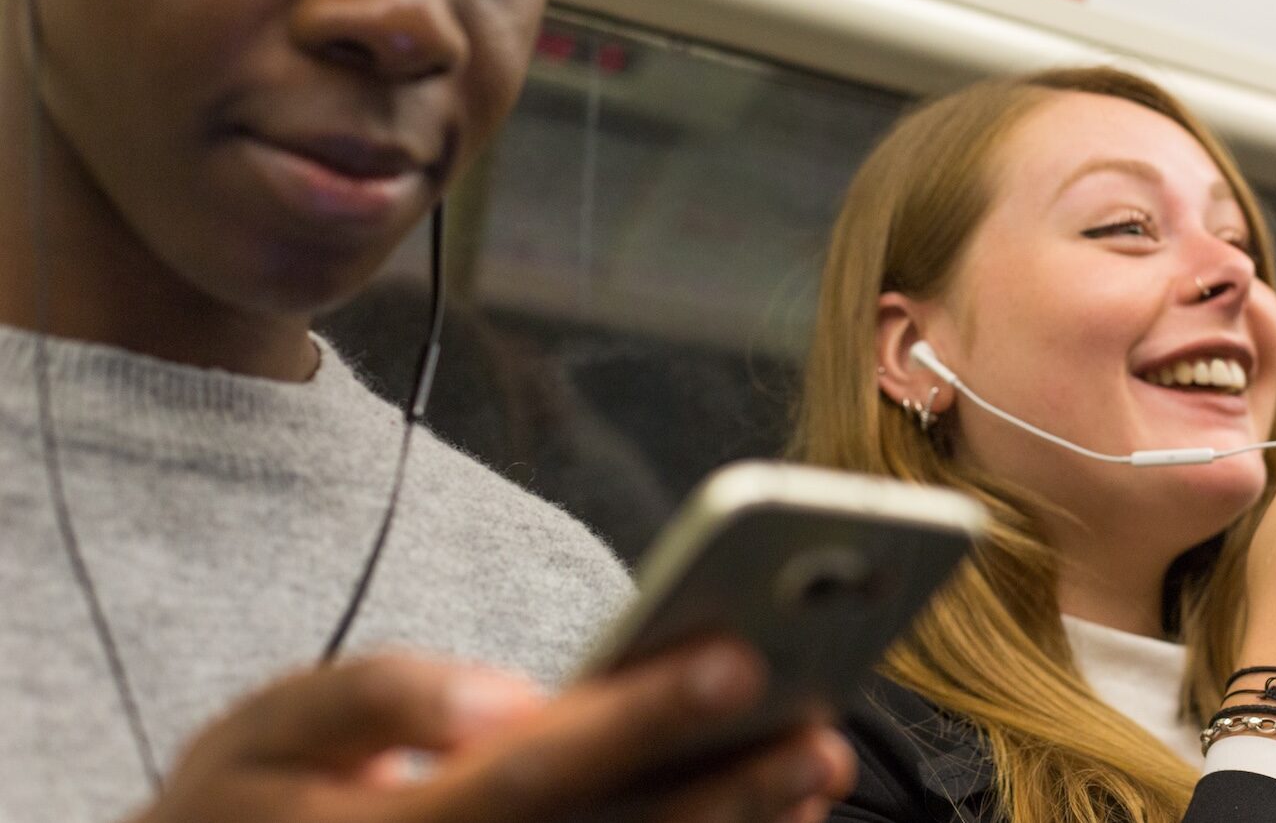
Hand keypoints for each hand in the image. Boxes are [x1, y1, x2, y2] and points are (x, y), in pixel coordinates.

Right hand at [131, 640, 855, 822]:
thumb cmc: (261, 795)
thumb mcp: (279, 725)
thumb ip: (384, 700)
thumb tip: (507, 705)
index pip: (530, 773)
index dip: (637, 721)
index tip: (738, 660)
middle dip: (722, 790)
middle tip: (822, 731)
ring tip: (817, 766)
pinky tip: (770, 816)